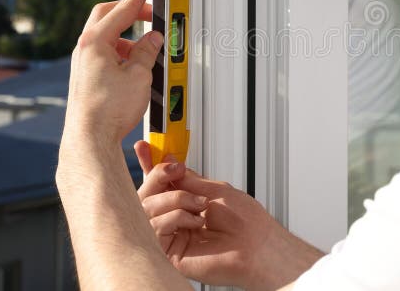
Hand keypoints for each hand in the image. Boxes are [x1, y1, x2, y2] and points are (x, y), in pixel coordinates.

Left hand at [63, 0, 162, 144]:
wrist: (89, 138)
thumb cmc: (108, 110)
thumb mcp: (139, 76)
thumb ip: (148, 52)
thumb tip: (154, 39)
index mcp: (95, 41)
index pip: (124, 7)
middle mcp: (85, 48)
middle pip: (109, 14)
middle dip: (132, 11)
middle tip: (152, 14)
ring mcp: (83, 61)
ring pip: (109, 35)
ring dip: (130, 37)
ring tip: (149, 52)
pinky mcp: (86, 75)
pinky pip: (106, 53)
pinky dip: (123, 53)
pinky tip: (136, 69)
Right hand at [134, 141, 324, 290]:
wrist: (256, 245)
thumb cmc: (245, 221)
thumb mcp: (213, 188)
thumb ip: (185, 178)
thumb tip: (168, 161)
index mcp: (186, 201)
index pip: (159, 183)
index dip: (149, 164)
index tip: (143, 147)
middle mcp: (175, 217)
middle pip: (145, 194)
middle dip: (158, 177)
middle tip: (175, 171)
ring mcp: (170, 235)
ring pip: (147, 208)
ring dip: (176, 199)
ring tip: (200, 206)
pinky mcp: (168, 252)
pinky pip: (155, 227)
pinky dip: (176, 217)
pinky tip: (195, 222)